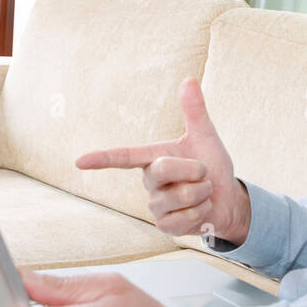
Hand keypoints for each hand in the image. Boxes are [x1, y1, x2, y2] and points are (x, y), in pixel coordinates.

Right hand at [75, 76, 250, 245]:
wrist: (227, 198)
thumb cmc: (212, 166)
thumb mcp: (205, 136)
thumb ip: (194, 111)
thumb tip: (188, 80)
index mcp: (153, 158)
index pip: (124, 157)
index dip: (102, 159)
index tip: (79, 161)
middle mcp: (149, 182)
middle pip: (163, 169)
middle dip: (194, 168)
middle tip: (203, 172)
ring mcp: (155, 206)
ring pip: (181, 196)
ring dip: (203, 192)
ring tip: (203, 192)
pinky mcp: (166, 226)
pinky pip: (185, 218)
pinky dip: (202, 212)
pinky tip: (201, 211)